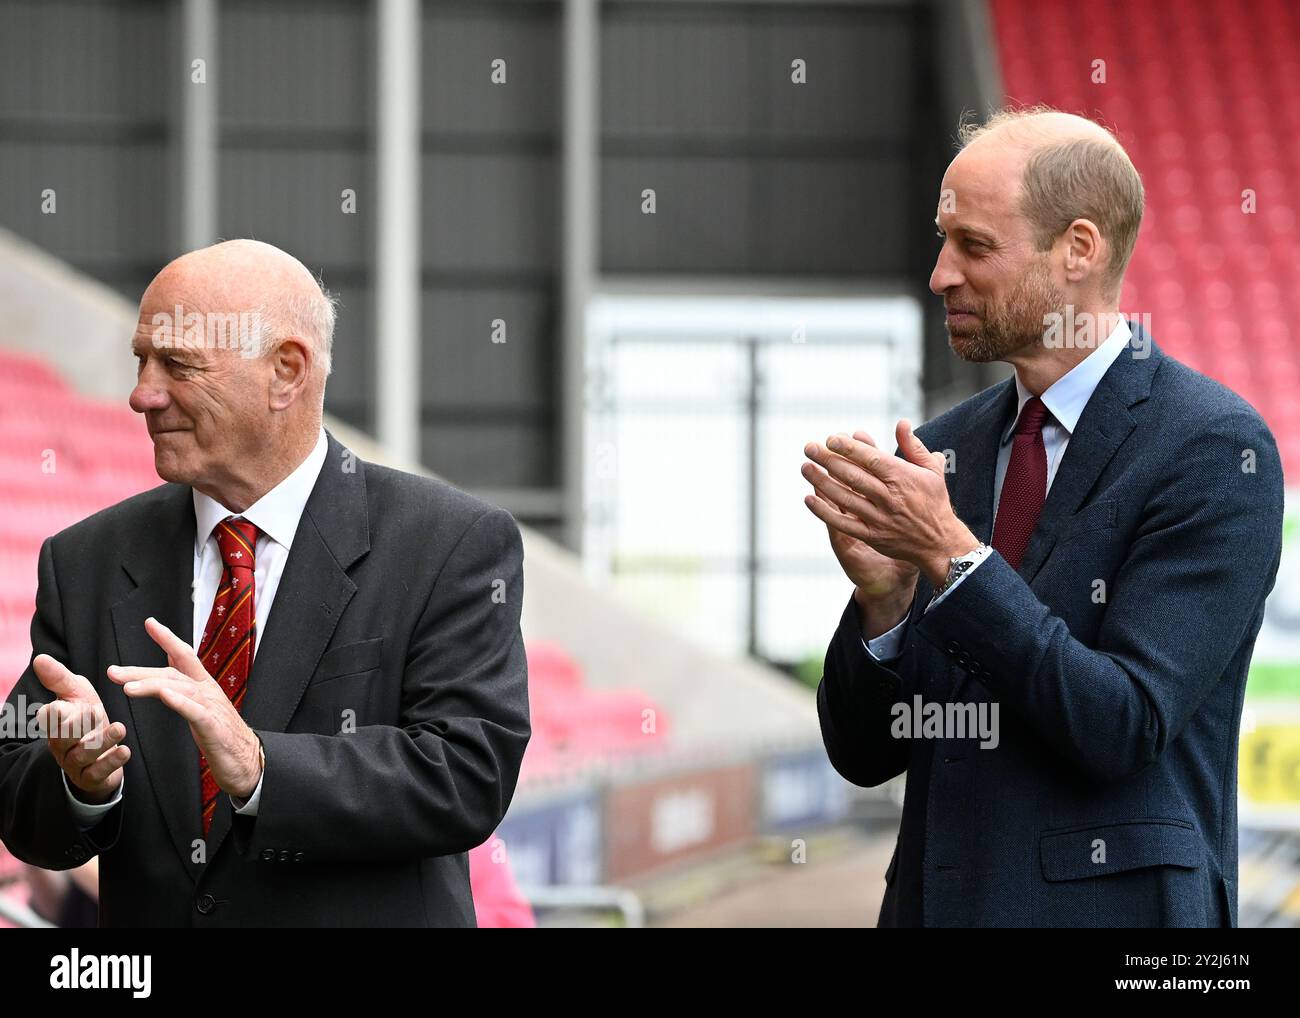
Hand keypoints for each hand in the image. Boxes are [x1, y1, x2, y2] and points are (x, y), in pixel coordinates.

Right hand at [33, 655, 128, 805]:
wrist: (101, 750)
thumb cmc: (86, 717)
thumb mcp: (76, 694)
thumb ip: (60, 678)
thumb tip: (40, 658)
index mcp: (55, 723)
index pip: (49, 718)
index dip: (54, 714)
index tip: (61, 706)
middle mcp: (60, 744)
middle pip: (61, 738)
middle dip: (76, 727)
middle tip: (94, 712)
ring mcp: (74, 762)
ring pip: (82, 755)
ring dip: (101, 742)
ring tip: (119, 728)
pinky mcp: (91, 777)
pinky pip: (97, 772)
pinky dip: (111, 762)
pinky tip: (125, 751)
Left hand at [106, 617, 261, 799]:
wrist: (249, 762)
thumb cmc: (223, 738)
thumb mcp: (202, 711)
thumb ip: (186, 695)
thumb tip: (167, 683)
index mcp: (205, 687)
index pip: (184, 657)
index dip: (168, 639)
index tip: (150, 623)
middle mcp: (209, 692)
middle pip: (173, 673)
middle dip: (142, 670)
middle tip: (113, 671)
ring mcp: (213, 708)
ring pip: (180, 689)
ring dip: (152, 685)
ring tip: (128, 687)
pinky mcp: (214, 727)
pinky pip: (195, 711)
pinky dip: (180, 701)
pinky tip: (165, 695)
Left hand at [804, 428, 919, 594]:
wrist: (939, 543)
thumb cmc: (934, 501)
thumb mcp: (931, 471)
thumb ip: (914, 446)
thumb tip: (901, 422)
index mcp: (903, 478)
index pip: (872, 460)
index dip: (850, 449)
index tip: (831, 439)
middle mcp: (890, 497)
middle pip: (854, 477)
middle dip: (829, 461)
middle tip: (809, 448)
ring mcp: (879, 518)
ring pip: (846, 498)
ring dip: (822, 482)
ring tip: (805, 467)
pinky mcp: (871, 535)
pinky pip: (844, 523)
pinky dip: (825, 512)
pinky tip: (809, 499)